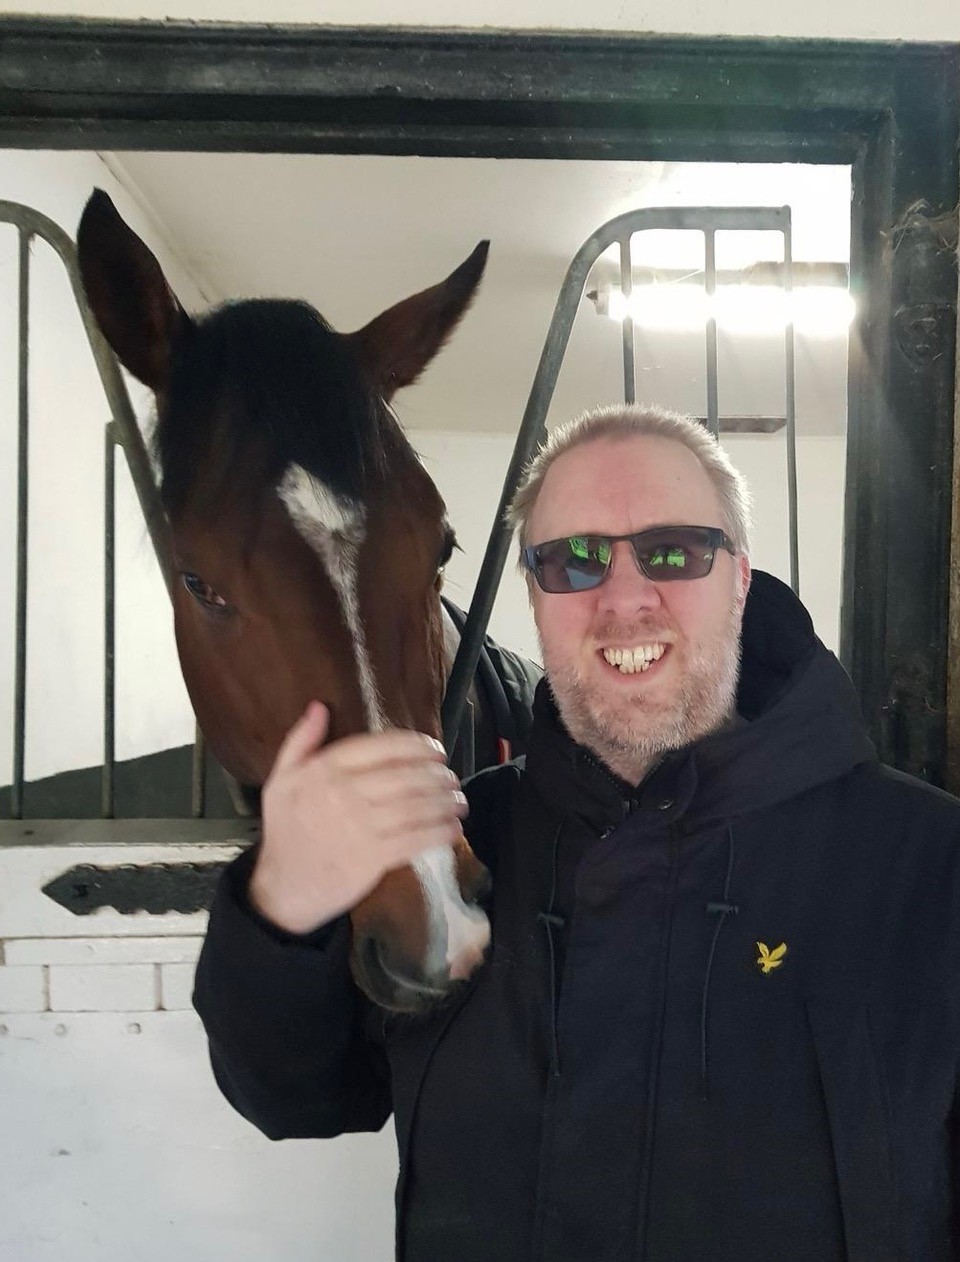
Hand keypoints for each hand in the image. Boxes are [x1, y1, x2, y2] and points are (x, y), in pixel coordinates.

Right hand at [249, 701, 467, 934]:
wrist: (281, 887)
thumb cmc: (285, 831)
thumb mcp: (280, 780)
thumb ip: (300, 741)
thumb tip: (319, 706)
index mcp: (325, 770)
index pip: (383, 746)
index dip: (417, 745)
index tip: (436, 749)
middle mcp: (344, 794)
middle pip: (406, 775)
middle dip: (438, 775)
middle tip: (452, 778)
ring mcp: (360, 827)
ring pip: (416, 806)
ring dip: (445, 802)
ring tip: (459, 802)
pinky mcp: (372, 858)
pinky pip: (415, 839)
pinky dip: (440, 832)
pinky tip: (453, 829)